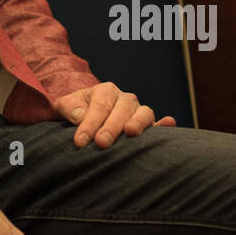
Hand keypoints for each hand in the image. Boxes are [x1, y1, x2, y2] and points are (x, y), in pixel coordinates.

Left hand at [53, 82, 176, 147]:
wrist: (85, 112)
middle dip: (111, 127)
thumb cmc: (76, 110)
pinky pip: (157, 123)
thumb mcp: (66, 106)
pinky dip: (164, 124)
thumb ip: (69, 108)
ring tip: (130, 133)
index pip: (99, 106)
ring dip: (138, 123)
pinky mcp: (147, 124)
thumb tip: (79, 116)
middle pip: (121, 110)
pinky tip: (169, 123)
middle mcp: (124, 98)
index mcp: (105, 91)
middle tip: (101, 143)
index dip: (90, 123)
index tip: (80, 141)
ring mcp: (137, 110)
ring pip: (143, 113)